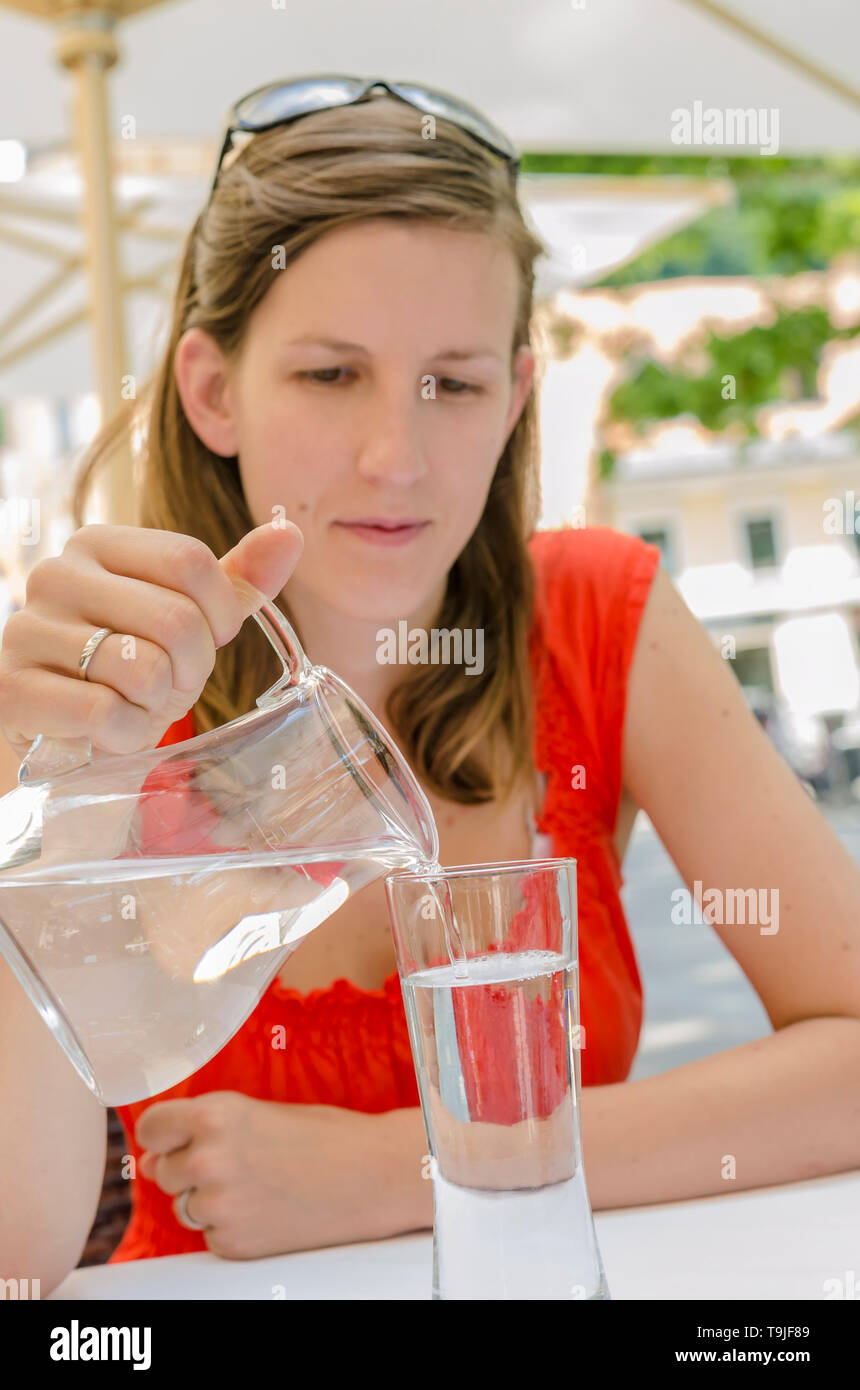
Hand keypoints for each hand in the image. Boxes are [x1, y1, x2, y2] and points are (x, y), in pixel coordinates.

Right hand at [0, 518, 303, 761]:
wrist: (65, 735)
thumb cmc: (131, 670)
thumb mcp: (190, 622)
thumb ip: (238, 580)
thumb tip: (289, 531)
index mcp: (98, 544)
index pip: (192, 561)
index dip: (221, 614)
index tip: (211, 641)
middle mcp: (55, 576)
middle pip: (175, 618)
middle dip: (191, 668)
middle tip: (168, 684)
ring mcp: (26, 631)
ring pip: (142, 669)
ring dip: (155, 706)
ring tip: (132, 705)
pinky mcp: (11, 690)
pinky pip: (104, 712)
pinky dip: (124, 734)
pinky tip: (108, 732)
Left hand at [135, 1090, 398, 1258]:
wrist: (371, 1176)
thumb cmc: (322, 1136)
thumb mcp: (257, 1114)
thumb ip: (200, 1132)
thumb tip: (150, 1163)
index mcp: (213, 1116)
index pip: (151, 1128)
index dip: (164, 1134)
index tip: (177, 1138)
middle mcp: (207, 1160)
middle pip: (163, 1170)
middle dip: (189, 1168)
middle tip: (240, 1161)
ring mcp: (218, 1206)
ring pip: (183, 1205)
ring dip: (208, 1198)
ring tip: (258, 1184)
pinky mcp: (232, 1243)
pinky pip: (209, 1234)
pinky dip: (230, 1225)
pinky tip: (267, 1208)